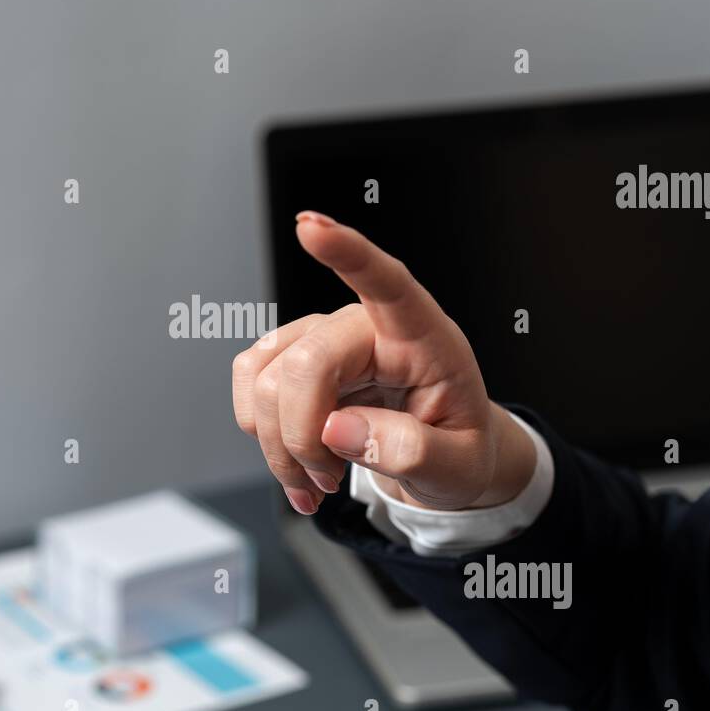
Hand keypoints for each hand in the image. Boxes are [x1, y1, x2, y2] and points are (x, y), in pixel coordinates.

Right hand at [231, 211, 535, 515]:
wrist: (440, 458)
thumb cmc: (457, 448)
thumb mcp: (458, 467)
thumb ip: (411, 450)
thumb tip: (338, 430)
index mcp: (423, 338)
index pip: (387, 283)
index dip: (347, 253)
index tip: (310, 227)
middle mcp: (366, 327)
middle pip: (303, 366)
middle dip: (302, 441)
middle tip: (330, 483)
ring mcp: (321, 339)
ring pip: (266, 382)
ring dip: (280, 447)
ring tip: (319, 479)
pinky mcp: (289, 358)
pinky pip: (250, 387)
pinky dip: (262, 437)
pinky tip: (296, 464)